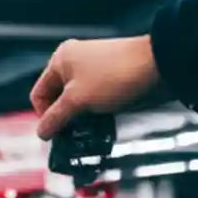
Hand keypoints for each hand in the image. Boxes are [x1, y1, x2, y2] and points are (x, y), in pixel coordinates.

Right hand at [29, 35, 160, 139]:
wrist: (159, 66)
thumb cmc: (114, 77)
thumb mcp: (77, 101)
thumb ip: (55, 118)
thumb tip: (41, 132)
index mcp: (60, 61)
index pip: (38, 94)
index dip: (44, 116)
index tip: (56, 133)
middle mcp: (74, 63)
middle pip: (57, 99)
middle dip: (64, 119)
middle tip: (72, 137)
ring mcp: (93, 71)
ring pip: (77, 102)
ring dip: (80, 119)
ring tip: (89, 132)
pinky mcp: (110, 80)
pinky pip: (93, 101)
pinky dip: (95, 115)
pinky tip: (102, 125)